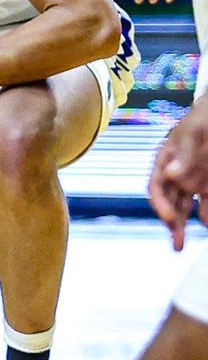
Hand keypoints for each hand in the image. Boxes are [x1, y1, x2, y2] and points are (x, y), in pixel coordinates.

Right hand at [152, 104, 207, 248]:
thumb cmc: (207, 114)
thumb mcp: (196, 131)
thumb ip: (185, 154)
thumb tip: (171, 175)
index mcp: (167, 158)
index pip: (157, 186)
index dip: (160, 205)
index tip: (169, 220)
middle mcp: (178, 172)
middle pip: (170, 201)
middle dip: (172, 224)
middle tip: (176, 245)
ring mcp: (195, 178)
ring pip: (187, 206)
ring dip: (186, 223)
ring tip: (183, 243)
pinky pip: (207, 202)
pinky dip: (205, 214)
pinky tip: (205, 224)